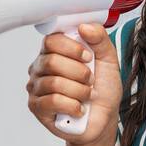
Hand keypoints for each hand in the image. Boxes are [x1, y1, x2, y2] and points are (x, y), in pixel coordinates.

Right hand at [26, 22, 120, 145]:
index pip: (52, 39)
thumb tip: (85, 26)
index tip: (88, 57)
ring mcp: (36, 87)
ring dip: (79, 91)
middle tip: (90, 81)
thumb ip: (100, 39)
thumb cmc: (103, 89)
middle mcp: (41, 67)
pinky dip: (73, 106)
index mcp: (54, 51)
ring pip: (54, 83)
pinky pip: (52, 101)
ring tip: (87, 96)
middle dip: (79, 73)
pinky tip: (79, 109)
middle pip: (52, 61)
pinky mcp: (37, 107)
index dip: (72, 48)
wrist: (103, 119)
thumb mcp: (108, 60)